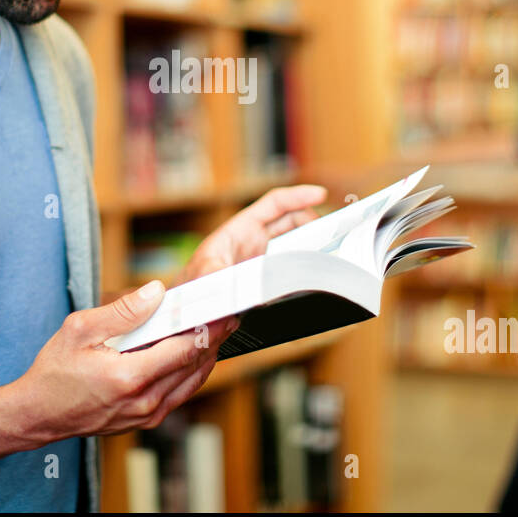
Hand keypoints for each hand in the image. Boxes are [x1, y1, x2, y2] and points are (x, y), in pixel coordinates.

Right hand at [13, 280, 239, 442]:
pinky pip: (180, 393)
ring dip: (207, 355)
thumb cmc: (54, 371)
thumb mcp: (80, 329)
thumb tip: (156, 292)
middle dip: (214, 338)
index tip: (225, 309)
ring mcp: (147, 414)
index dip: (209, 328)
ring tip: (218, 330)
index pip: (185, 349)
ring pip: (192, 381)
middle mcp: (145, 400)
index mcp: (130, 377)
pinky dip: (191, 372)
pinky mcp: (146, 420)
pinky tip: (195, 354)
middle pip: (194, 365)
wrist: (38, 414)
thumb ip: (123, 311)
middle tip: (230, 314)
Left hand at [176, 184, 327, 282]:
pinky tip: (313, 284)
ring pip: (295, 249)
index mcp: (239, 231)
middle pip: (292, 224)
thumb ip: (216, 275)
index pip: (274, 204)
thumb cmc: (187, 289)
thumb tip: (235, 280)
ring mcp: (262, 264)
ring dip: (311, 251)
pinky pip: (290, 275)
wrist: (183, 322)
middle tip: (333, 236)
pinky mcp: (266, 285)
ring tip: (328, 258)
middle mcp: (254, 244)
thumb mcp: (200, 276)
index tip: (320, 195)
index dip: (298, 196)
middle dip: (314, 225)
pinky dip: (304, 276)